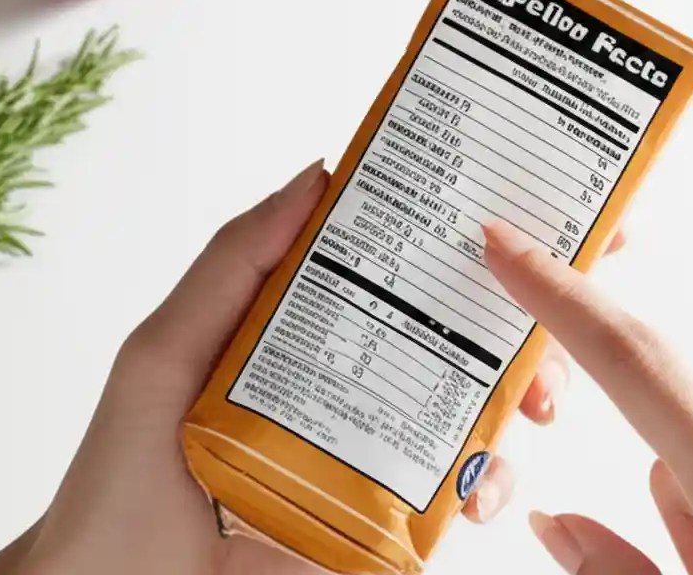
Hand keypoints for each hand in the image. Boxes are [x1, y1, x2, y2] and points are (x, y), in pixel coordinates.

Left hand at [0, 160, 622, 574]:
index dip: (466, 232)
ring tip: (538, 400)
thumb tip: (317, 177)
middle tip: (570, 301)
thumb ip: (233, 265)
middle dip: (528, 313)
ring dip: (526, 395)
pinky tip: (485, 488)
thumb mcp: (165, 353)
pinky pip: (454, 491)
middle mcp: (351, 380)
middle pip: (458, 331)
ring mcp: (372, 450)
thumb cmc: (122, 477)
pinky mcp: (384, 515)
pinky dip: (488, 485)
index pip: (398, 264)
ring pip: (476, 408)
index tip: (538, 201)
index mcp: (307, 327)